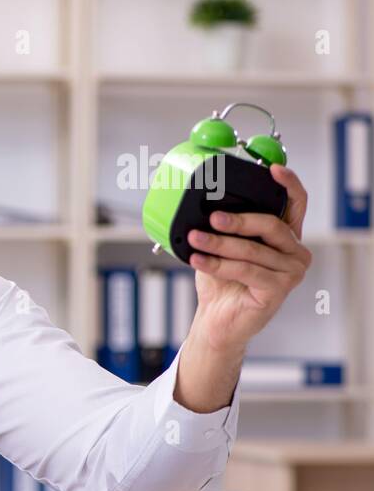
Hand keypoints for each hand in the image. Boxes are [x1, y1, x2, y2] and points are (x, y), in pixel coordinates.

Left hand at [184, 163, 312, 354]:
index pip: (296, 203)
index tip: (273, 170)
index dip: (288, 184)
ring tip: (195, 239)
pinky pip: (245, 271)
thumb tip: (206, 207)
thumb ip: (226, 227)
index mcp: (286, 236)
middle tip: (211, 218)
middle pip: (271, 225)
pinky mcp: (278, 290)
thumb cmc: (222, 282)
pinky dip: (217, 264)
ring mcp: (291, 272)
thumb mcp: (223, 247)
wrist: (216, 320)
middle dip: (237, 220)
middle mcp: (295, 252)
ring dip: (219, 243)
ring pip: (252, 249)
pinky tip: (198, 259)